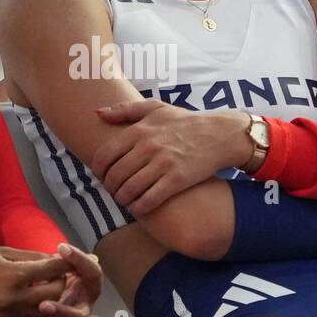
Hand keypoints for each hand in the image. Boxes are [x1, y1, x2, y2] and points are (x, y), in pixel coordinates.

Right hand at [0, 246, 72, 316]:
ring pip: (46, 311)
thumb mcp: (0, 253)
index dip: (64, 264)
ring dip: (51, 300)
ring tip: (46, 289)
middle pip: (55, 294)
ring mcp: (9, 316)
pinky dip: (37, 312)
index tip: (69, 260)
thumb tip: (55, 258)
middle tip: (58, 275)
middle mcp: (13, 299)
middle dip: (61, 283)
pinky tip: (32, 302)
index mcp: (13, 276)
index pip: (51, 270)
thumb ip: (29, 257)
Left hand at [24, 243, 101, 316]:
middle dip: (62, 311)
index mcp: (86, 285)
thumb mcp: (51, 263)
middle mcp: (81, 306)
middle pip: (80, 315)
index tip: (60, 248)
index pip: (93, 273)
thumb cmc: (47, 273)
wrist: (31, 291)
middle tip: (42, 304)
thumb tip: (62, 250)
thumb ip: (57, 260)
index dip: (81, 260)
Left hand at [92, 99, 251, 214]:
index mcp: (139, 130)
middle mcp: (148, 147)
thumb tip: (98, 113)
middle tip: (113, 190)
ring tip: (124, 199)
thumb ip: (125, 110)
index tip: (101, 176)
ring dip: (122, 199)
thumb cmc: (184, 121)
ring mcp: (163, 164)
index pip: (104, 155)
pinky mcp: (177, 180)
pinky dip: (138, 208)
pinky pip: (149, 200)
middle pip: (115, 176)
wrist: (218, 134)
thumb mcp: (155, 108)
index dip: (97, 170)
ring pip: (129, 190)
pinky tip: (138, 207)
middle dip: (109, 188)